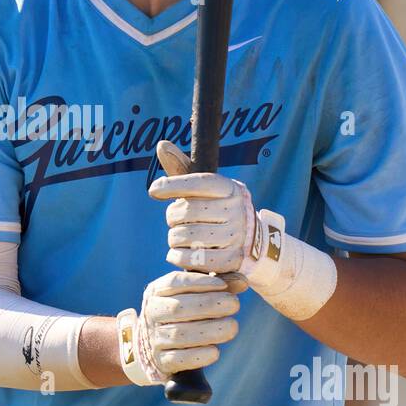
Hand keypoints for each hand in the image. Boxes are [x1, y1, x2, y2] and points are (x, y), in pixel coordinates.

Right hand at [119, 268, 240, 383]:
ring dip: (208, 331)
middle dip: (208, 305)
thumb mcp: (195, 294)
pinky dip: (198, 356)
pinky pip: (178, 359)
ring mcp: (154, 338)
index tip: (223, 285)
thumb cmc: (185, 313)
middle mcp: (151, 313)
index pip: (174, 283)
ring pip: (179, 334)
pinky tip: (215, 351)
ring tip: (232, 326)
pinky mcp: (161, 361)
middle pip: (178, 308)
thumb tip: (242, 281)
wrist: (158, 347)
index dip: (199, 282)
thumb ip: (218, 285)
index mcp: (156, 292)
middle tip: (234, 304)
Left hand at [148, 139, 257, 278]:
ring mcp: (235, 236)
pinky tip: (179, 254)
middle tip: (175, 221)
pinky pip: (191, 259)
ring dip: (174, 239)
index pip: (197, 182)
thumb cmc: (217, 210)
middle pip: (185, 212)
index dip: (172, 185)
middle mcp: (236, 210)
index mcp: (230, 188)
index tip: (154, 190)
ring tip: (179, 238)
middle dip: (172, 217)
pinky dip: (178, 257)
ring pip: (185, 236)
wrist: (252, 243)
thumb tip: (161, 145)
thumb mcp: (204, 189)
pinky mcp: (230, 261)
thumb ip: (181, 169)